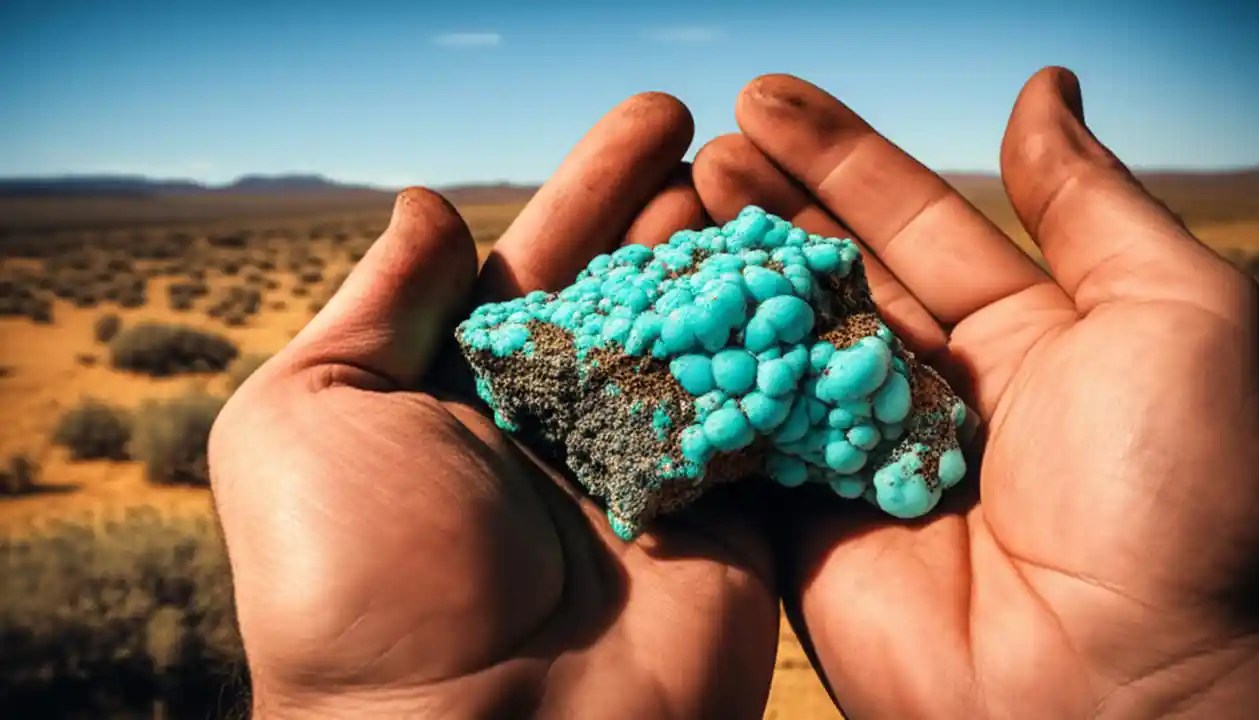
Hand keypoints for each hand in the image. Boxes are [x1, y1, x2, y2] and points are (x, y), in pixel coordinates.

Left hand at [210, 93, 777, 717]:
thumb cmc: (360, 584)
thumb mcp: (306, 421)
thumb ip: (376, 309)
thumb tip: (427, 206)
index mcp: (462, 398)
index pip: (542, 265)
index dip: (597, 188)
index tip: (658, 119)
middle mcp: (558, 431)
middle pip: (636, 294)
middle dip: (681, 215)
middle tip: (732, 138)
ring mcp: (648, 477)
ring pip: (708, 346)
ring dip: (743, 267)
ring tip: (776, 190)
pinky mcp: (727, 526)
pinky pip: (770, 425)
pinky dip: (796, 357)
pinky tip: (824, 283)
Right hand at [691, 69, 1258, 716]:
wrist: (1121, 692)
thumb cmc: (1175, 497)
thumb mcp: (1172, 315)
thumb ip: (1090, 203)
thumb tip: (1042, 90)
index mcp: (1029, 339)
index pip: (914, 225)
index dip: (839, 157)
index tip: (762, 99)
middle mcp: (939, 395)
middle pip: (832, 280)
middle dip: (766, 209)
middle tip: (700, 150)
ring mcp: (864, 464)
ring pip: (776, 351)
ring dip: (720, 281)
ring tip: (663, 207)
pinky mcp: (806, 531)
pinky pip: (742, 444)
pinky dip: (695, 383)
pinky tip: (649, 317)